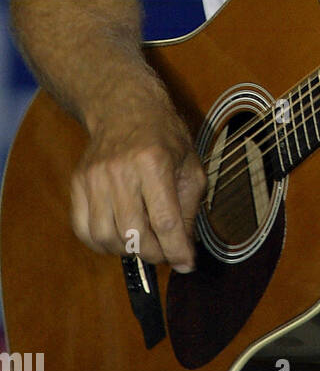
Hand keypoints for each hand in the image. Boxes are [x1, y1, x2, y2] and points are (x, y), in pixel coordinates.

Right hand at [70, 97, 205, 272]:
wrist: (124, 107)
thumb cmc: (163, 135)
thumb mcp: (190, 163)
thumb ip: (189, 206)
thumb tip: (184, 248)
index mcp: (154, 161)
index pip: (165, 220)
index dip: (177, 249)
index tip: (187, 263)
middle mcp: (121, 170)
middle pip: (134, 234)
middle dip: (155, 253)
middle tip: (166, 251)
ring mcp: (94, 177)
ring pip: (107, 238)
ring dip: (129, 250)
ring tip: (144, 241)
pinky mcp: (78, 183)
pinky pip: (84, 230)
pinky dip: (102, 243)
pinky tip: (119, 234)